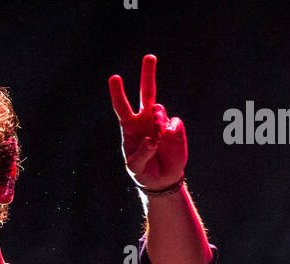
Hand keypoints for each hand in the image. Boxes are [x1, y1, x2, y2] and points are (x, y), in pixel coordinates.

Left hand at [109, 54, 187, 189]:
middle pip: (146, 92)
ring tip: (158, 137)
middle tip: (149, 57)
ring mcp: (161, 121)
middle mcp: (145, 119)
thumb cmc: (143, 172)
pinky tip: (166, 140)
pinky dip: (169, 131)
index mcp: (130, 126)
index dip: (118, 93)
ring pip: (159, 108)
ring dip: (157, 121)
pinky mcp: (174, 128)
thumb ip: (142, 153)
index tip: (114, 78)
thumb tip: (154, 138)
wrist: (161, 180)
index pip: (122, 107)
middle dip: (148, 74)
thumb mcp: (135, 167)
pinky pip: (173, 123)